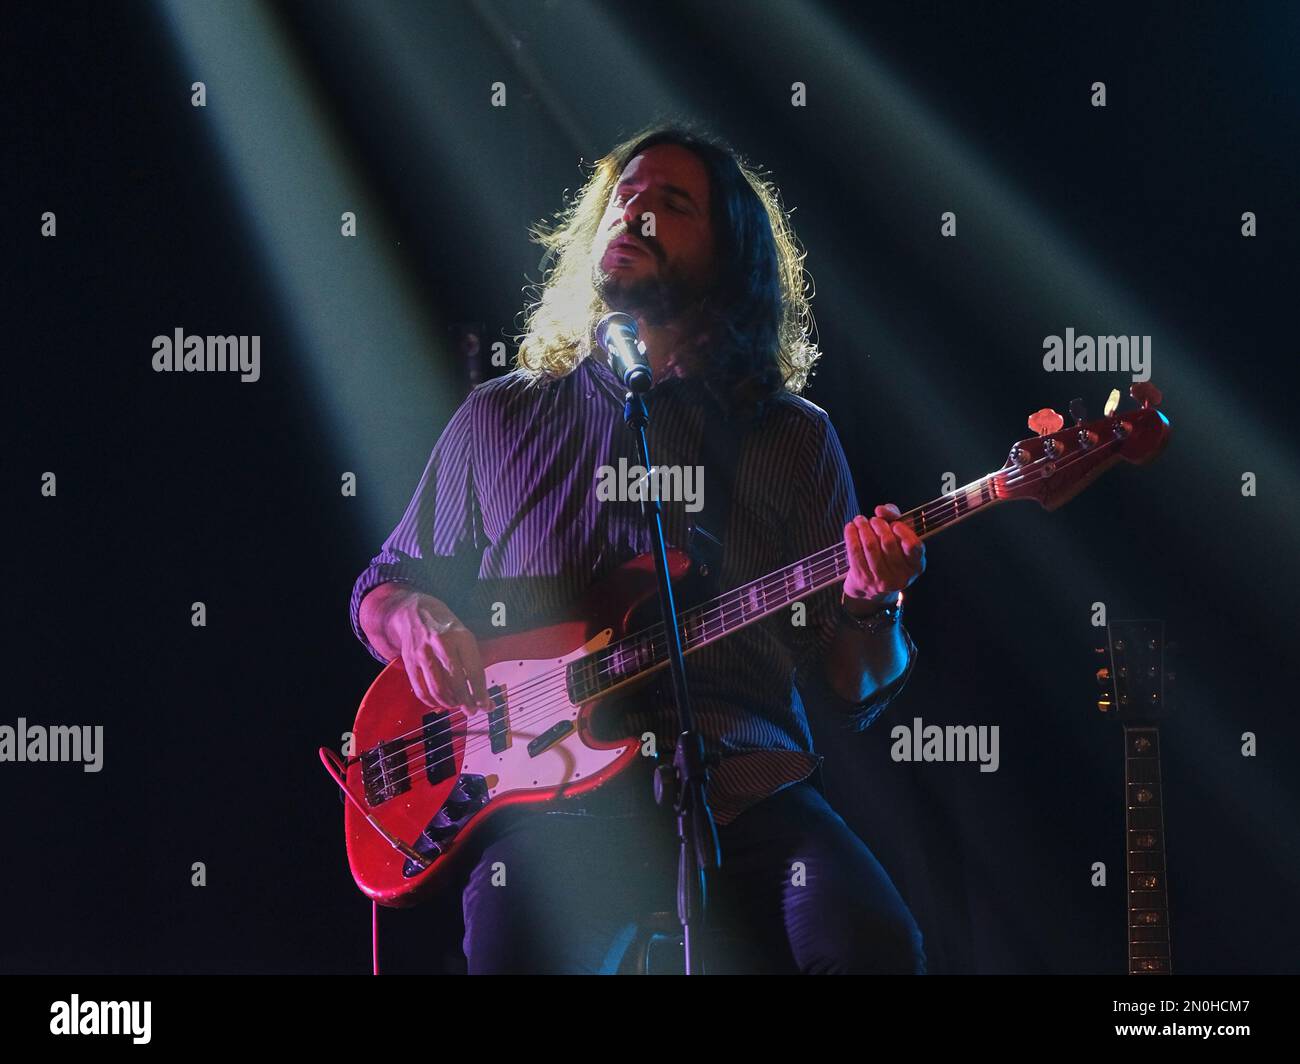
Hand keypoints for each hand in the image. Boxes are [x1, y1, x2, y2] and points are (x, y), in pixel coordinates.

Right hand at [383, 590, 487, 713]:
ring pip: (438, 689)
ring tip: (457, 706)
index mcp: (461, 637)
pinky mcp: (409, 662)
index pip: (474, 671)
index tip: (486, 706)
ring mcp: (423, 654)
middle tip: (472, 711)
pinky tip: (440, 703)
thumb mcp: (464, 636)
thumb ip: (473, 662)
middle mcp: (441, 644)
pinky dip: (432, 702)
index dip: (481, 693)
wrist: (414, 612)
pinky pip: (421, 690)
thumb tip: (484, 694)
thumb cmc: (445, 627)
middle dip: (466, 702)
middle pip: (456, 682)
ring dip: (450, 703)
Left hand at [842, 504, 925, 612]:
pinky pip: (855, 552)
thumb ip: (895, 519)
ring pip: (870, 546)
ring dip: (863, 527)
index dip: (902, 531)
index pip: (913, 546)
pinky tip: (850, 528)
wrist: (871, 589)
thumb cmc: (888, 557)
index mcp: (916, 566)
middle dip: (878, 525)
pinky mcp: (863, 580)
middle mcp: (902, 576)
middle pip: (888, 542)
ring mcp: (882, 580)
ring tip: (860, 520)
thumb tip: (882, 509)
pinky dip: (851, 536)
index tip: (894, 524)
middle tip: (873, 520)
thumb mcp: (899, 540)